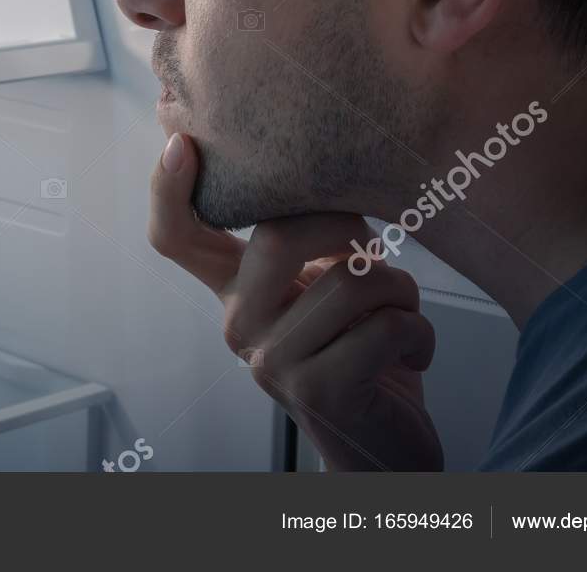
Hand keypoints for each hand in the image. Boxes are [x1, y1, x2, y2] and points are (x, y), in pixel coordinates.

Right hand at [148, 132, 442, 470]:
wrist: (388, 442)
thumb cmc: (363, 346)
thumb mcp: (328, 281)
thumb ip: (312, 236)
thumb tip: (330, 165)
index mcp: (236, 289)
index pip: (176, 237)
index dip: (167, 189)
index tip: (179, 144)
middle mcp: (239, 325)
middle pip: (275, 238)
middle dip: (346, 226)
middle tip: (375, 250)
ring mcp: (272, 363)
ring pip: (349, 282)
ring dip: (400, 290)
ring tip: (401, 313)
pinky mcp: (318, 393)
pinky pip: (386, 327)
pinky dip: (420, 333)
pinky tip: (413, 353)